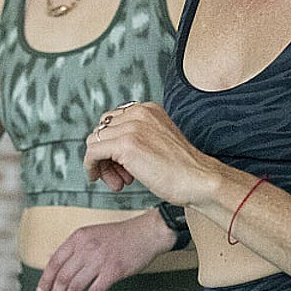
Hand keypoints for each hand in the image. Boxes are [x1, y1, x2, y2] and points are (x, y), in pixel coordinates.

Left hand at [36, 210, 173, 290]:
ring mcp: (99, 259)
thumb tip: (51, 261)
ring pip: (76, 287)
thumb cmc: (118, 236)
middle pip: (63, 277)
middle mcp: (85, 248)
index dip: (45, 280)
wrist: (145, 233)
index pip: (54, 262)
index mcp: (77, 238)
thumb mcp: (91, 234)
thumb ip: (73, 248)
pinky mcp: (113, 271)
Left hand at [84, 101, 217, 205]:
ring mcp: (132, 127)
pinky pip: (92, 152)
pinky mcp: (126, 144)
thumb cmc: (183, 170)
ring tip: (119, 182)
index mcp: (148, 109)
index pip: (113, 121)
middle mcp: (139, 112)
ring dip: (101, 165)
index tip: (122, 166)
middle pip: (102, 131)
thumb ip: (137, 137)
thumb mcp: (158, 142)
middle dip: (105, 155)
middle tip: (120, 177)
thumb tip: (106, 149)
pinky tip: (101, 179)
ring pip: (94, 141)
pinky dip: (91, 167)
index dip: (112, 145)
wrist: (200, 181)